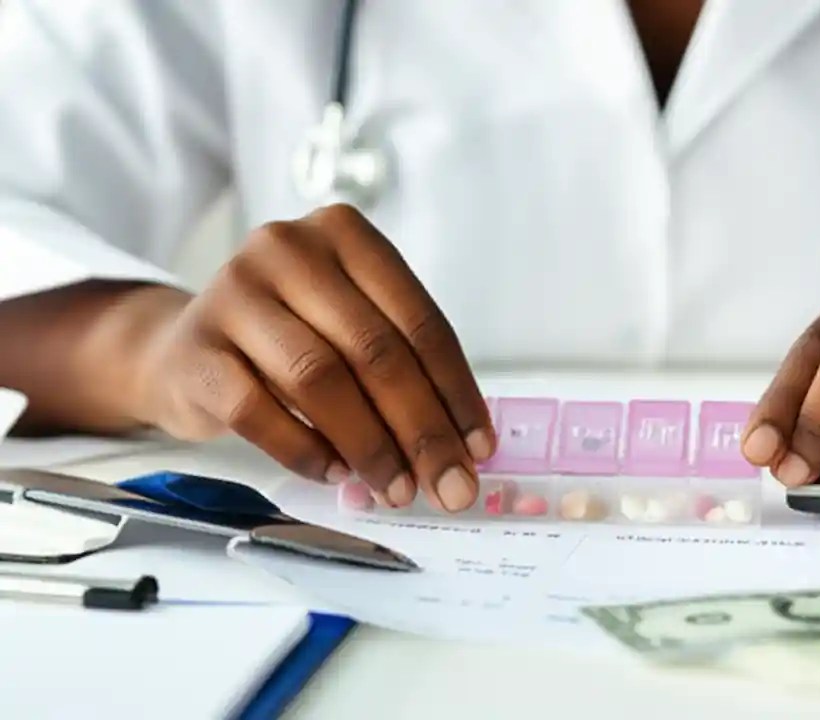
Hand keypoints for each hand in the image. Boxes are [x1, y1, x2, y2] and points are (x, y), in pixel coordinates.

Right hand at [126, 204, 491, 510]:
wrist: (183, 348)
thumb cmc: (288, 339)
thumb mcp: (349, 327)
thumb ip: (402, 367)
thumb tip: (461, 446)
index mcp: (344, 234)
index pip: (418, 320)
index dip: (456, 390)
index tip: (479, 448)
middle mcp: (288, 250)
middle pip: (375, 351)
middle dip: (422, 429)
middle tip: (450, 485)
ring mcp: (234, 293)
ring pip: (320, 379)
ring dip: (370, 446)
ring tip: (397, 489)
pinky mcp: (196, 348)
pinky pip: (259, 411)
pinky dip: (306, 451)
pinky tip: (335, 474)